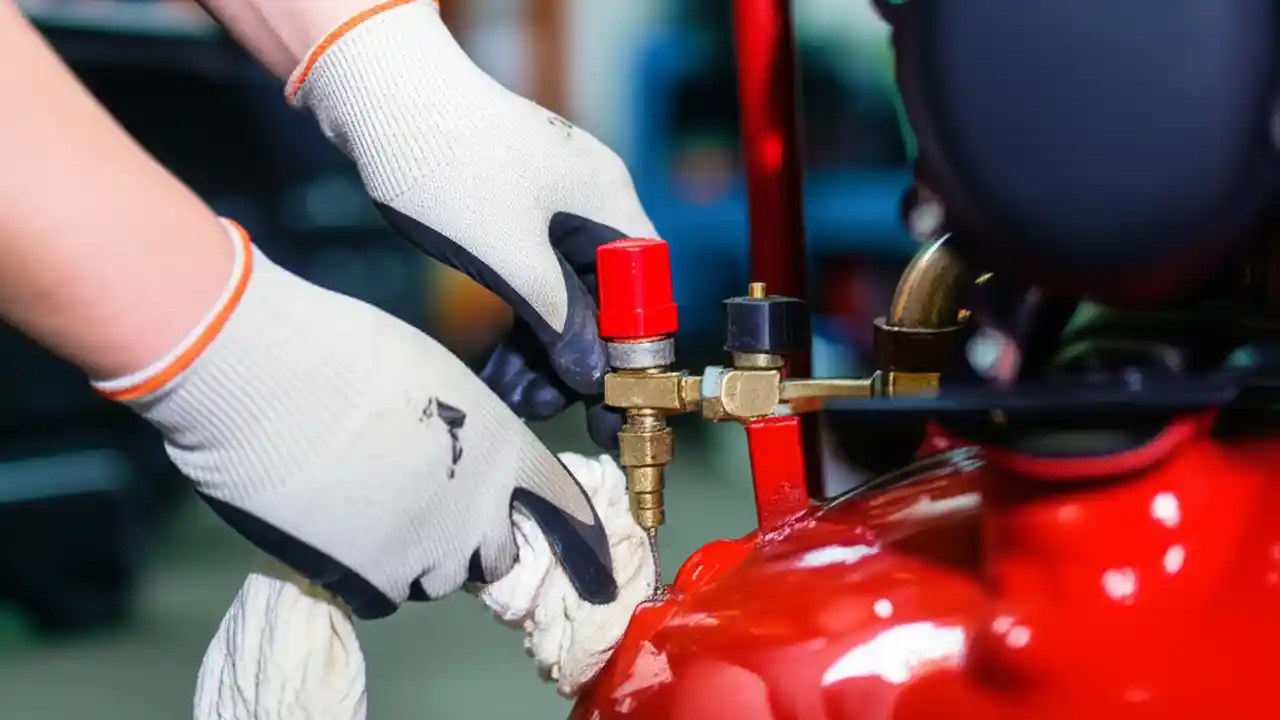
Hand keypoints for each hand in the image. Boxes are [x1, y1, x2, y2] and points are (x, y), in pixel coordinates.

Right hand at [96, 221, 616, 617]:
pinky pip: (385, 592)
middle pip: (499, 553)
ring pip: (439, 575)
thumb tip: (471, 458)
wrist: (258, 374)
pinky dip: (370, 568)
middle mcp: (478, 510)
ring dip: (418, 549)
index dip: (582, 543)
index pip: (566, 512)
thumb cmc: (342, 352)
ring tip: (369, 495)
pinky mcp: (367, 580)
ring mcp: (424, 552)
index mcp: (507, 451)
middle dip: (476, 535)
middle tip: (431, 502)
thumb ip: (475, 433)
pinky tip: (340, 522)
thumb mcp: (439, 377)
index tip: (598, 572)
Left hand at [287, 0, 655, 443]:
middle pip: (604, 300)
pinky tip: (498, 366)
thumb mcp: (508, 255)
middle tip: (553, 411)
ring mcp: (546, 209)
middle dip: (578, 360)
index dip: (635, 351)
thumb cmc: (447, 159)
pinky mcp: (508, 215)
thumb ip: (558, 319)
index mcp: (607, 203)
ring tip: (518, 400)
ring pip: (561, 296)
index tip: (617, 402)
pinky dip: (517, 323)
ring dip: (542, 350)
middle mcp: (586, 205)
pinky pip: (529, 281)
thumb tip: (593, 376)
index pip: (646, 292)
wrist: (377, 93)